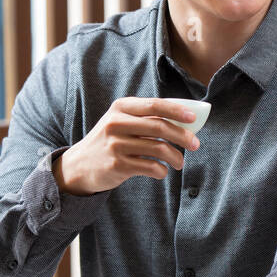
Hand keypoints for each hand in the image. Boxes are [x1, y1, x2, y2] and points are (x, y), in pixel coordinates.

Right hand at [54, 97, 201, 195]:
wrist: (80, 165)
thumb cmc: (111, 140)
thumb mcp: (122, 121)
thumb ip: (147, 118)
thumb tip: (186, 120)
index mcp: (121, 108)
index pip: (154, 105)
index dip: (177, 111)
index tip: (194, 118)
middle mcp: (116, 123)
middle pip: (159, 127)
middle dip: (183, 136)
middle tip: (195, 144)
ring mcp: (115, 144)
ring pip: (158, 149)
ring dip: (176, 157)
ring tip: (179, 163)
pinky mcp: (117, 165)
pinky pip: (150, 167)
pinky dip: (162, 171)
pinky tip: (162, 171)